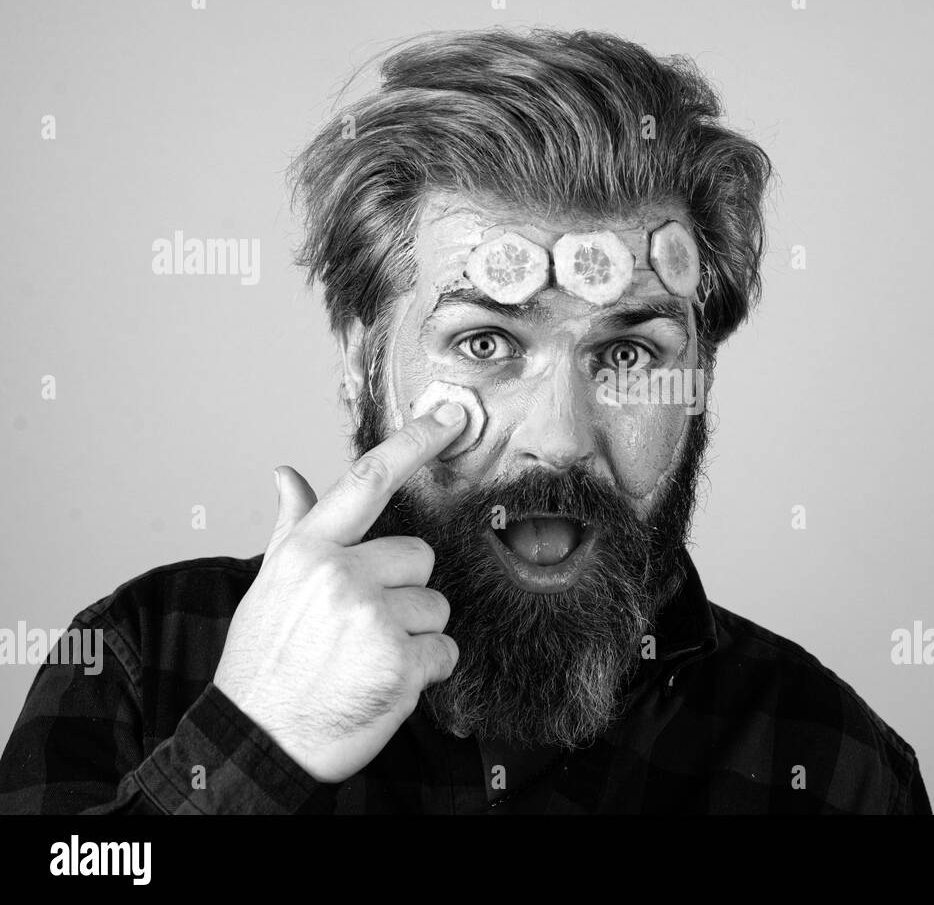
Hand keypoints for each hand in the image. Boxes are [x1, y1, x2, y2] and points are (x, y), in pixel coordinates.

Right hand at [213, 402, 466, 782]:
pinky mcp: (399, 662)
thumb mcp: (269, 587)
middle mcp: (340, 576)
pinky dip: (424, 671)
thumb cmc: (265, 663)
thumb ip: (293, 527)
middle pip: (420, 556)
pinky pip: (444, 650)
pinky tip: (381, 683)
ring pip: (436, 606)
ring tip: (366, 658)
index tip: (452, 416)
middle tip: (363, 626)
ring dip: (414, 634)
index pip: (368, 481)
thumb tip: (288, 474)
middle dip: (405, 589)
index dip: (415, 442)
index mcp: (308, 551)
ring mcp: (371, 618)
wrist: (256, 742)